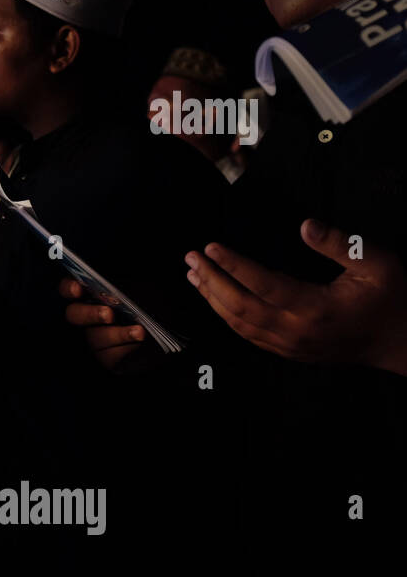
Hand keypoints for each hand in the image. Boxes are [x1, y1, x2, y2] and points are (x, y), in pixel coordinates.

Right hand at [58, 279, 148, 370]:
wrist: (169, 331)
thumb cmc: (154, 302)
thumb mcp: (143, 287)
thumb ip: (126, 285)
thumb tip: (119, 288)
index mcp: (91, 292)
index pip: (69, 289)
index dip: (69, 288)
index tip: (78, 289)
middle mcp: (88, 315)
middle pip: (74, 314)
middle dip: (90, 314)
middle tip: (109, 315)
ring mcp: (96, 337)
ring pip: (96, 337)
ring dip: (118, 333)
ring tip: (139, 331)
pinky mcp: (108, 356)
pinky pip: (110, 355)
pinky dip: (127, 346)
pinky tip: (140, 339)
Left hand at [185, 219, 406, 375]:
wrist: (399, 341)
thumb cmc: (390, 298)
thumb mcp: (376, 263)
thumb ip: (338, 244)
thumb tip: (305, 226)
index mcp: (315, 307)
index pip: (262, 283)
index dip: (233, 265)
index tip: (210, 247)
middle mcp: (296, 330)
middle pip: (240, 305)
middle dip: (211, 280)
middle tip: (191, 258)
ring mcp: (290, 344)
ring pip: (239, 323)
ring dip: (212, 298)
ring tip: (194, 275)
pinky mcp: (288, 351)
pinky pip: (248, 335)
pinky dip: (226, 316)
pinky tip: (214, 299)